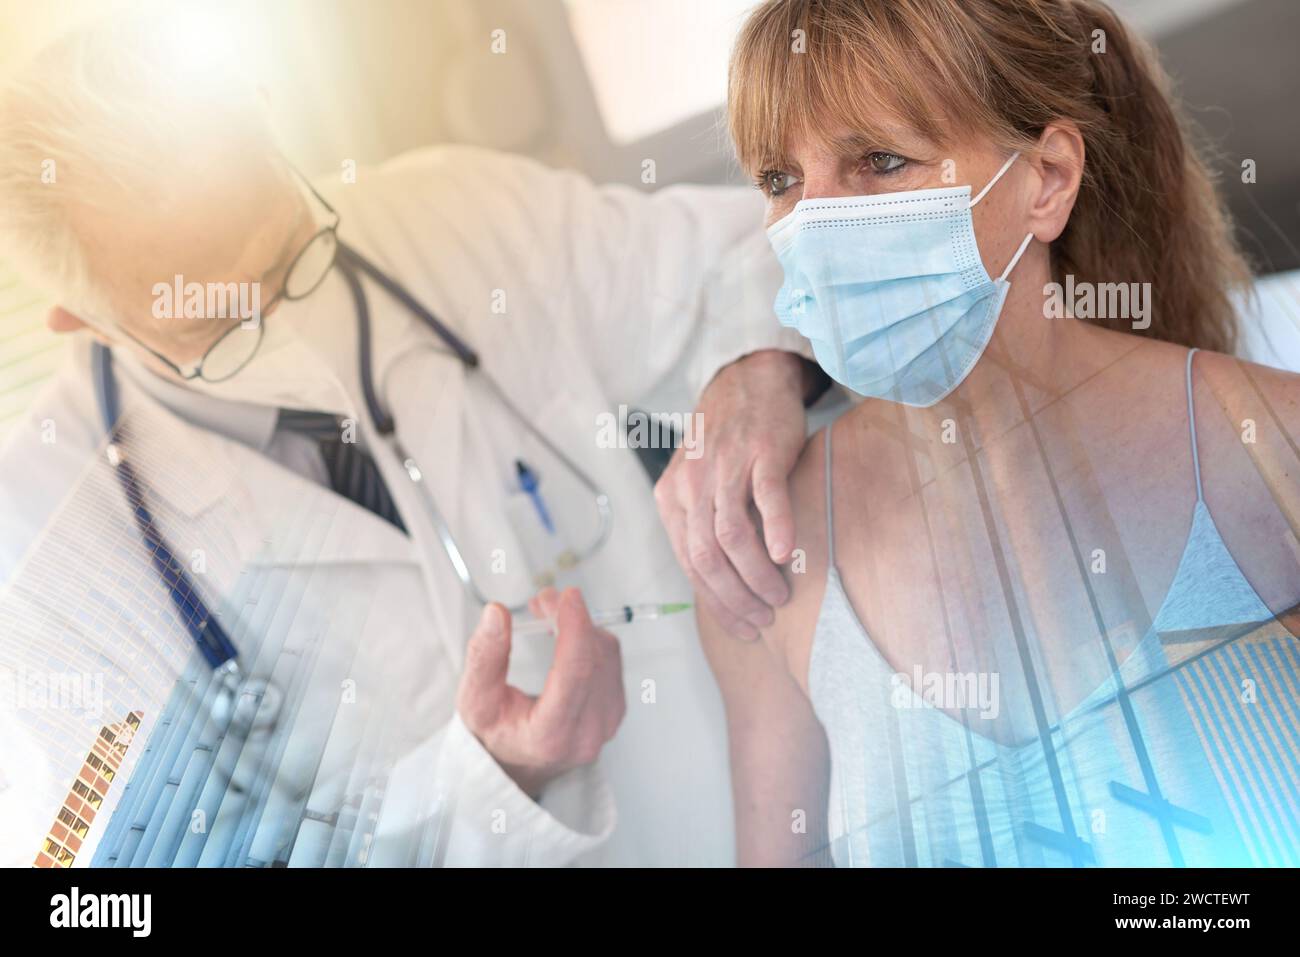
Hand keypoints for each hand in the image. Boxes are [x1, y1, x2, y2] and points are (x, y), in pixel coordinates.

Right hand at [457, 588, 625, 797]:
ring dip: (581, 625)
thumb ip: (484, 657)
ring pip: (607, 656)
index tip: (567, 597)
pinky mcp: (615, 710)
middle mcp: (587, 733)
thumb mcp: (474, 700)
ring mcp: (607, 724)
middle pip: (594, 659)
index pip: (575, 673)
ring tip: (547, 615)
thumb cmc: (494, 733)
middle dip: (571, 618)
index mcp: (551, 735)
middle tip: (541, 601)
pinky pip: (612, 662)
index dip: (575, 628)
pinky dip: (590, 639)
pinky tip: (566, 635)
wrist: (516, 764)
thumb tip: (497, 613)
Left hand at [654, 349, 811, 639]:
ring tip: (778, 598)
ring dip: (754, 575)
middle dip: (733, 597)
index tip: (741, 628)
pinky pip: (765, 496)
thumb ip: (701, 527)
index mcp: (672, 498)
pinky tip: (786, 555)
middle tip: (761, 619)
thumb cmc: (727, 444)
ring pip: (730, 535)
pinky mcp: (760, 451)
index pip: (688, 564)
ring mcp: (725, 467)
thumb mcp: (699, 485)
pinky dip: (775, 528)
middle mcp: (692, 484)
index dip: (715, 603)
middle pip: (706, 557)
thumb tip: (722, 586)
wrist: (747, 383)